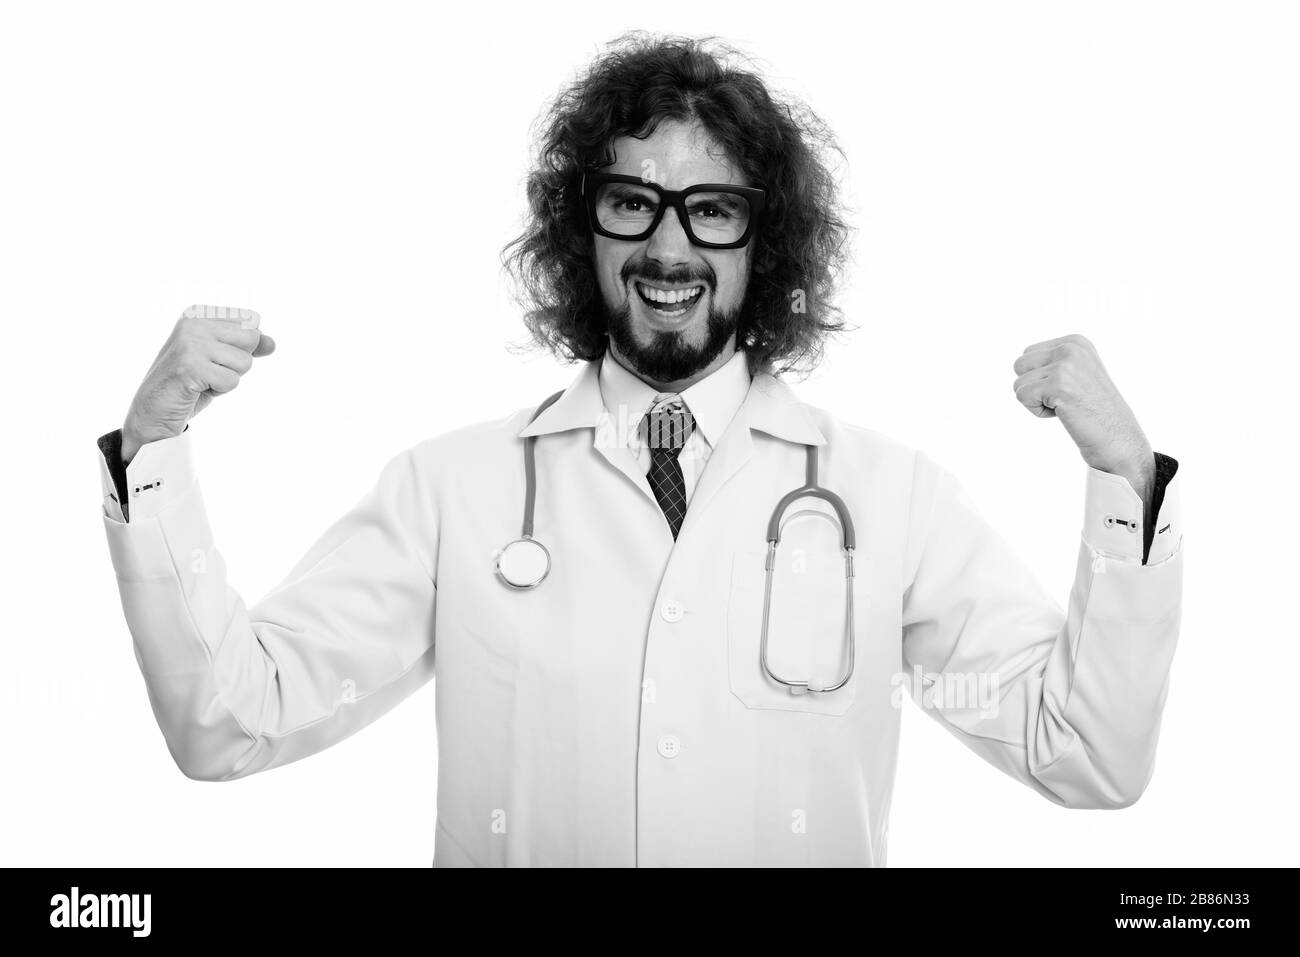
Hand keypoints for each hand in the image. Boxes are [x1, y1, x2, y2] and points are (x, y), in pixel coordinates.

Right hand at [121, 305, 274, 463]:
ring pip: (244, 362)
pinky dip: (219, 391)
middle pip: (251, 339)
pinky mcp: (191, 366)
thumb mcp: (219, 360)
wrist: (152, 412)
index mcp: (198, 315)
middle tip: (210, 372)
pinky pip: (232, 381)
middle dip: (238, 364)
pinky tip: (196, 389)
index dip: (241, 349)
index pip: (251, 324)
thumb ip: (245, 347)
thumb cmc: (187, 384)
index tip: (215, 358)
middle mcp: (193, 324)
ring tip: (201, 381)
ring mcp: (190, 344)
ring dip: (227, 379)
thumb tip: (272, 343)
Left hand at [1012, 333, 1154, 499]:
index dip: (1040, 378)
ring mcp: (1064, 366)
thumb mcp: (1077, 373)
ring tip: (1065, 405)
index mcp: (1074, 342)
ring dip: (1036, 401)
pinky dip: (1038, 411)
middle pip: (1019, 365)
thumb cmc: (1093, 410)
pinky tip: (1063, 413)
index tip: (1067, 388)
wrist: (1116, 437)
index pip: (1028, 355)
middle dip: (1033, 387)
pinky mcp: (1057, 386)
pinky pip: (1022, 397)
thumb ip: (1053, 361)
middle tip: (1063, 398)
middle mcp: (1070, 348)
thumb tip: (1019, 362)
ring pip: (1018, 384)